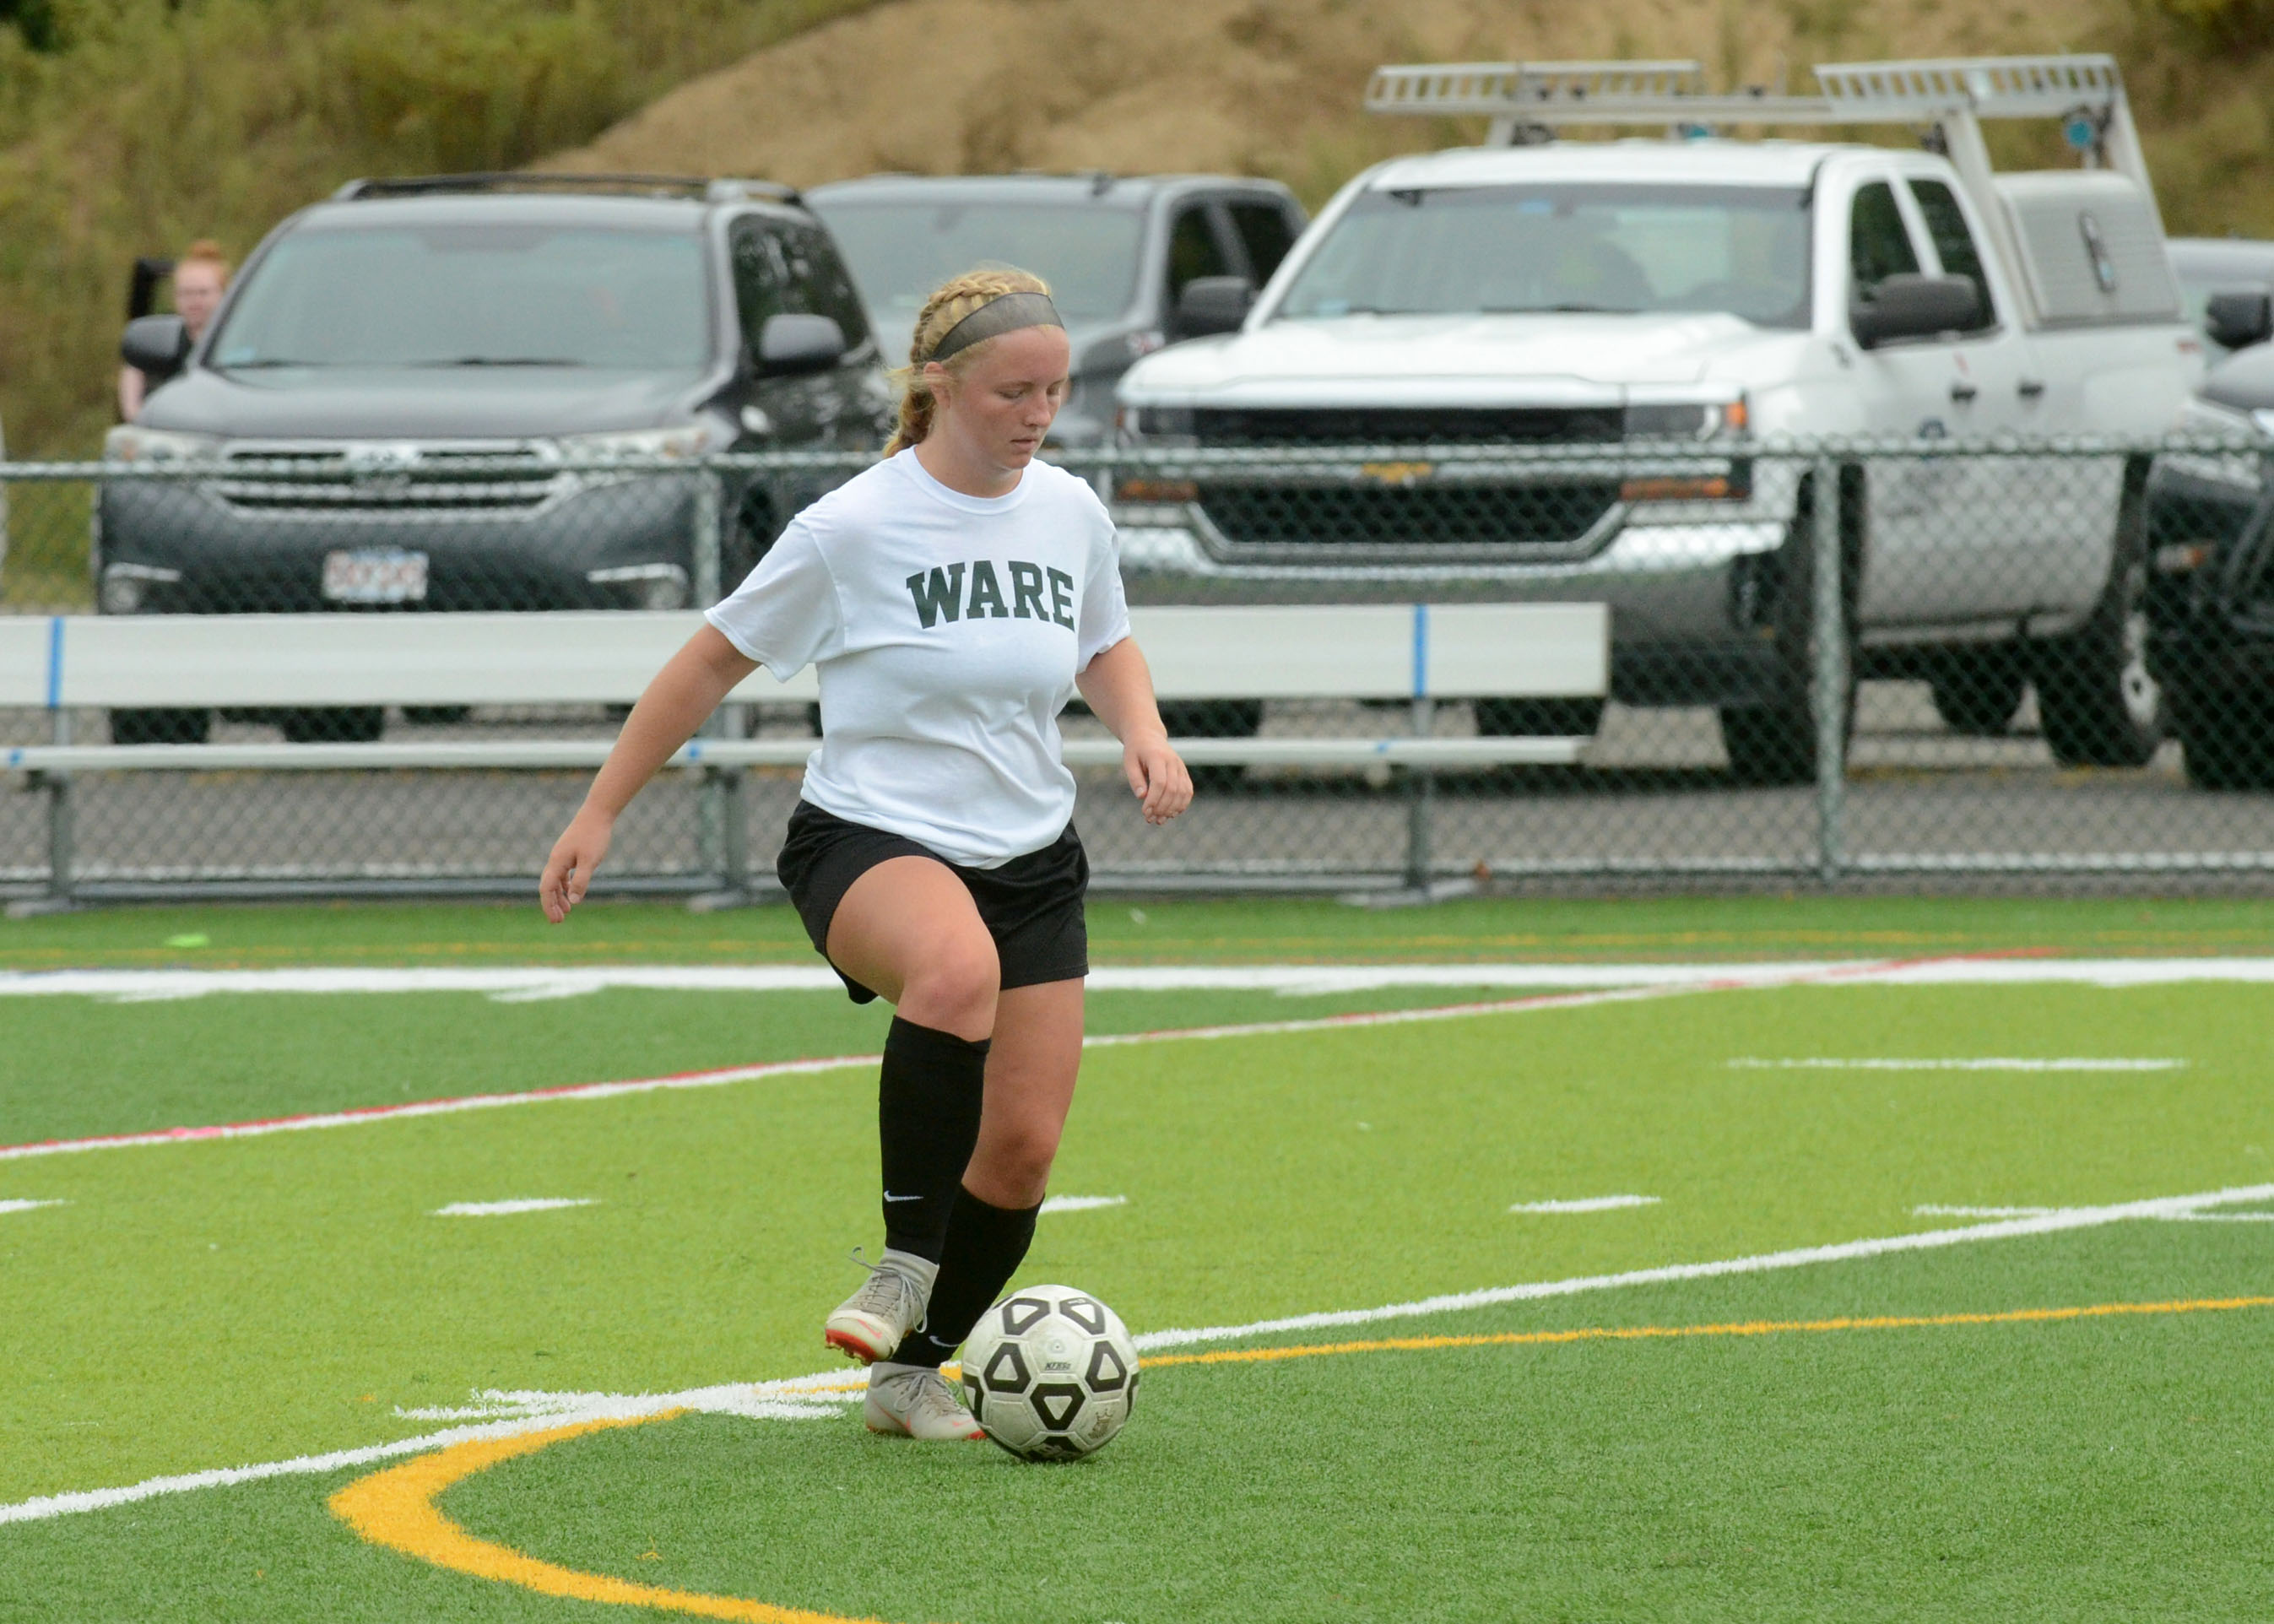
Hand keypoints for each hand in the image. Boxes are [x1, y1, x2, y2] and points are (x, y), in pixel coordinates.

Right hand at [539, 807, 614, 922]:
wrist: (597, 813)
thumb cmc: (594, 836)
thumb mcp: (590, 861)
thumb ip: (581, 881)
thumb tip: (574, 901)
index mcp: (557, 862)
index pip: (546, 889)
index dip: (548, 906)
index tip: (555, 920)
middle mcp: (555, 859)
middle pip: (548, 886)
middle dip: (552, 904)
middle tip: (559, 921)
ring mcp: (562, 855)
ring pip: (555, 880)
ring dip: (559, 896)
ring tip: (567, 911)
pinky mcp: (569, 852)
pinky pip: (563, 873)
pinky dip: (565, 885)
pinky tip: (572, 892)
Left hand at [1122, 732, 1192, 824]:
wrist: (1148, 736)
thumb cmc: (1135, 751)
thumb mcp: (1129, 762)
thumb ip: (1135, 779)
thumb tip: (1142, 797)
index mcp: (1157, 756)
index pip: (1160, 782)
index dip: (1153, 800)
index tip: (1144, 812)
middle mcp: (1173, 761)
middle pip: (1172, 789)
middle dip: (1162, 807)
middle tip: (1150, 819)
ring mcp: (1181, 767)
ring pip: (1183, 792)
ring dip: (1172, 809)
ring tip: (1159, 820)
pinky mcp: (1184, 773)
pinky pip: (1188, 791)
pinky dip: (1182, 805)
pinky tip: (1171, 814)